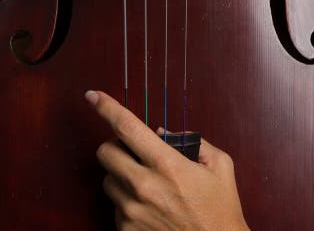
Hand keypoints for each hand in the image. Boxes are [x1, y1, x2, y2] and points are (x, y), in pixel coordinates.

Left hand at [85, 90, 248, 230]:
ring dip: (122, 176)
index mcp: (167, 164)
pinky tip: (151, 207)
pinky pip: (114, 206)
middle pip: (105, 152)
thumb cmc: (221, 210)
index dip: (107, 107)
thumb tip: (164, 133)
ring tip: (148, 185)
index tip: (93, 96)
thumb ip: (194, 142)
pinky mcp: (126, 230)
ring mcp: (132, 211)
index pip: (127, 127)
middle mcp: (144, 186)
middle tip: (134, 152)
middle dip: (116, 146)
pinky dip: (128, 202)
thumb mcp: (221, 166)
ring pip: (108, 180)